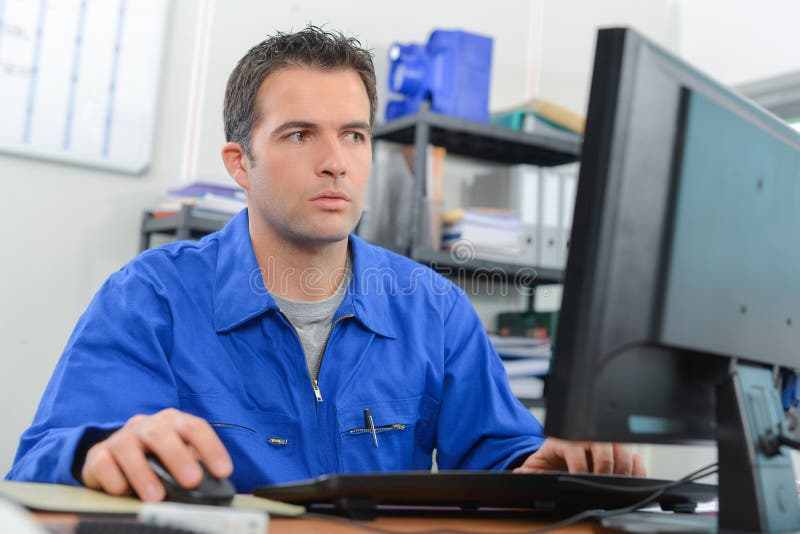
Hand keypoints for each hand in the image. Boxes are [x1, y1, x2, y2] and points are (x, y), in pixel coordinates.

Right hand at [81, 408, 232, 500]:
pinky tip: (123, 493)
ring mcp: (121, 437)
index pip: (194, 427)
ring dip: (143, 473)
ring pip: (128, 447)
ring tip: (156, 497)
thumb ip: (193, 467)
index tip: (223, 471)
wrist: (113, 459)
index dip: (211, 447)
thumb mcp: (177, 460)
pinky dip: (115, 479)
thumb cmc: (155, 460)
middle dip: (178, 457)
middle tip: (192, 481)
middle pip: (162, 433)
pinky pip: (103, 464)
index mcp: (172, 422)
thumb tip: (214, 489)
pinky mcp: (97, 454)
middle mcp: (146, 425)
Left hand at [513, 438, 645, 475]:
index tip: (580, 480)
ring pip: (622, 447)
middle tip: (603, 484)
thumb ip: (527, 472)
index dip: (579, 467)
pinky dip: (637, 468)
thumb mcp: (537, 464)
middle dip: (605, 468)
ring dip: (623, 467)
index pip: (575, 449)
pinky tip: (631, 480)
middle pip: (603, 446)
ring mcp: (605, 440)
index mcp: (565, 439)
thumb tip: (517, 476)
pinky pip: (635, 455)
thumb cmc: (552, 459)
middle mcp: (588, 436)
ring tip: (617, 483)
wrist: (563, 450)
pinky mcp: (620, 447)